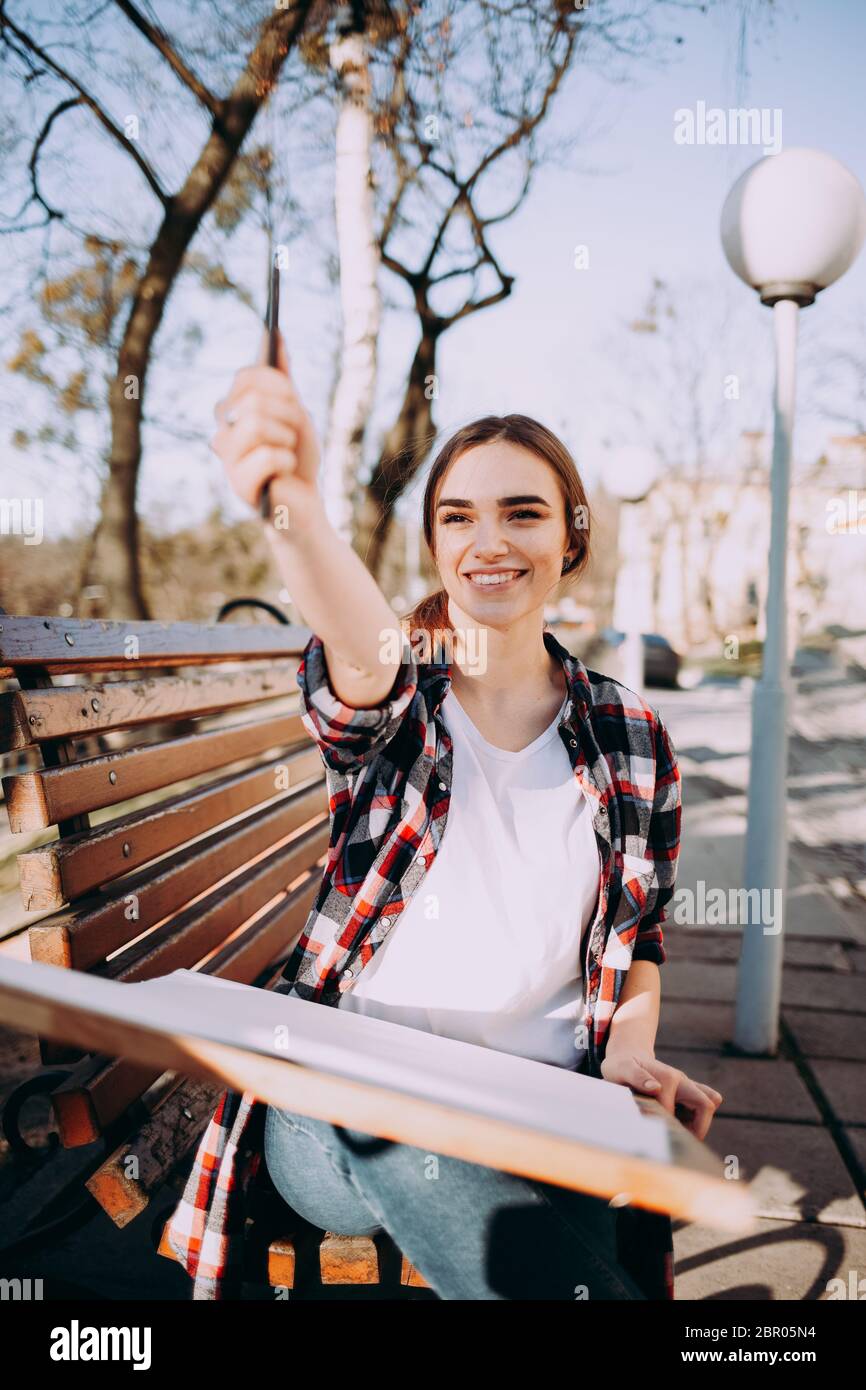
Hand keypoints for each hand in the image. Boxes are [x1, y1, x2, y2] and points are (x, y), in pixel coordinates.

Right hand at [211, 326, 321, 525]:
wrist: (304, 504)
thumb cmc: (297, 459)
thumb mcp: (295, 412)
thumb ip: (282, 378)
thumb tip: (275, 334)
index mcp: (233, 411)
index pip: (247, 377)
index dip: (278, 384)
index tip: (293, 401)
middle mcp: (223, 431)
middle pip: (253, 399)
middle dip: (288, 413)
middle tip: (294, 433)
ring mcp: (227, 458)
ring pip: (256, 424)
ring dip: (287, 437)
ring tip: (289, 453)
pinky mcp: (238, 484)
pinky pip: (269, 456)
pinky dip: (287, 462)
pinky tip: (285, 473)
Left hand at [600, 1047, 722, 1139]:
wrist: (628, 1056)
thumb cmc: (622, 1066)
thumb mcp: (622, 1068)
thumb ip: (637, 1076)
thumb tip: (656, 1088)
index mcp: (667, 1077)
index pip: (672, 1111)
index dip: (660, 1126)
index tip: (647, 1133)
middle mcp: (681, 1081)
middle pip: (706, 1104)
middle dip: (697, 1128)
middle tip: (675, 1139)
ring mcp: (687, 1085)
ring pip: (710, 1102)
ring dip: (700, 1123)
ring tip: (679, 1132)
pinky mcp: (688, 1091)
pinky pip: (707, 1101)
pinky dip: (700, 1119)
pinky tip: (680, 1125)